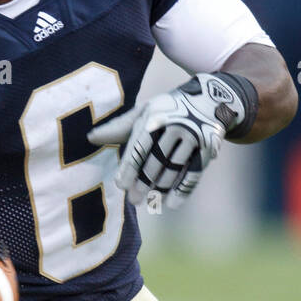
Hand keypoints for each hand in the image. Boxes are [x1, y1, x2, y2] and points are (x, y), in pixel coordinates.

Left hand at [88, 72, 254, 208]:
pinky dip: (183, 189)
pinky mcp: (210, 146)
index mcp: (156, 115)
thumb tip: (90, 138)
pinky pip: (195, 172)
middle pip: (157, 160)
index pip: (140, 146)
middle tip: (134, 200)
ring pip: (175, 167)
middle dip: (144, 182)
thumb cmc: (168, 108)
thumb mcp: (145, 111)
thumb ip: (120, 127)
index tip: (121, 186)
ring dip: (161, 188)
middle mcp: (176, 123)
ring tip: (151, 202)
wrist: (211, 97)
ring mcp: (195, 135)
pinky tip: (172, 203)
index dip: (130, 168)